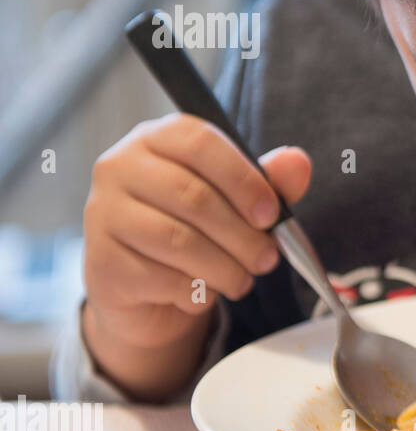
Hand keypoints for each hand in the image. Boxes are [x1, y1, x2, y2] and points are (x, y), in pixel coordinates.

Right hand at [83, 113, 310, 397]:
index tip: (272, 214)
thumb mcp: (239, 200)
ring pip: (178, 241)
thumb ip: (270, 181)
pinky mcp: (101, 262)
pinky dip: (195, 291)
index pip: (201, 143)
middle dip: (242, 235)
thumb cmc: (198, 228)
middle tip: (268, 259)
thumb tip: (297, 162)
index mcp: (159, 138)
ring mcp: (103, 214)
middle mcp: (120, 167)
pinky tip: (204, 292)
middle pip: (192, 196)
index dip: (244, 179)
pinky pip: (159, 278)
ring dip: (225, 268)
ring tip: (243, 280)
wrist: (149, 287)